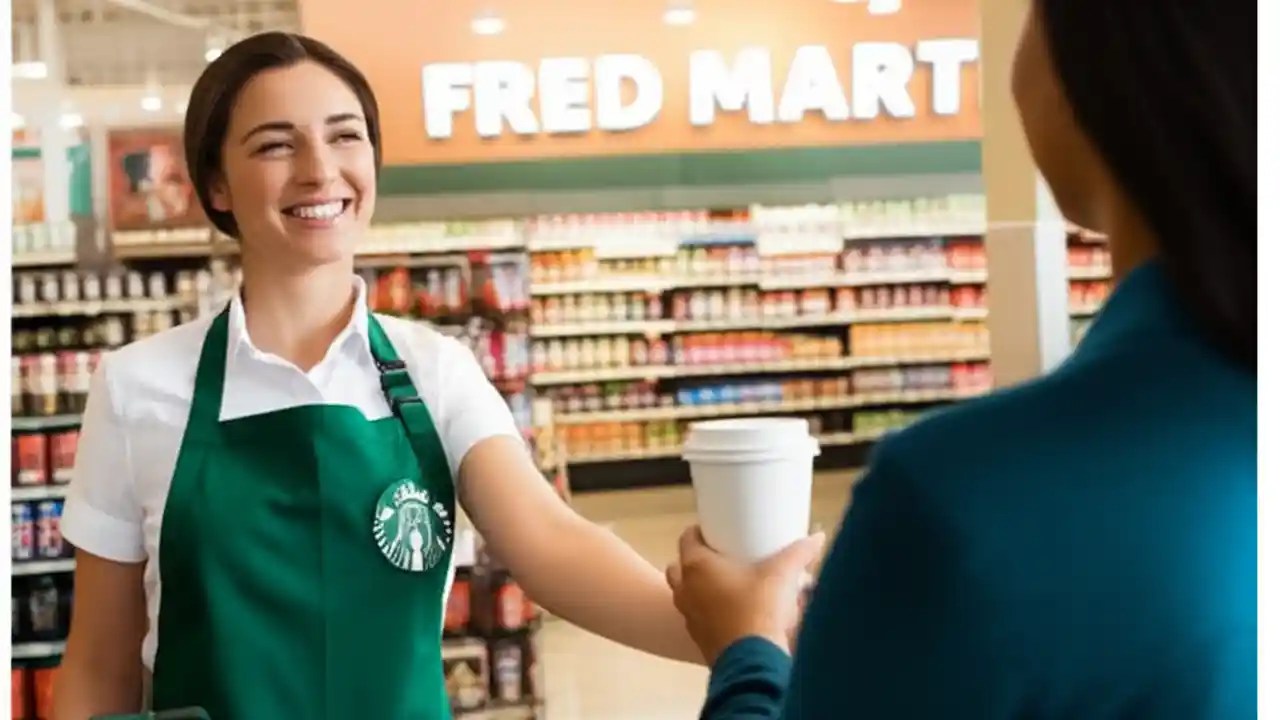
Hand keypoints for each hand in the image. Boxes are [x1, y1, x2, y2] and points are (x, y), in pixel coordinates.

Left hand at [666, 527, 825, 664]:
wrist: (753, 661)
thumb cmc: (760, 610)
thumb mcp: (782, 575)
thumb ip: (799, 553)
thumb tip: (817, 538)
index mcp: (697, 566)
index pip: (687, 538)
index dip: (700, 532)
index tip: (716, 531)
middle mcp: (685, 590)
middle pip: (679, 567)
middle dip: (695, 561)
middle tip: (721, 558)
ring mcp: (689, 617)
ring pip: (685, 594)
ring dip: (698, 588)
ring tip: (727, 585)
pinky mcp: (699, 639)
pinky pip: (696, 619)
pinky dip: (707, 612)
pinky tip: (732, 613)